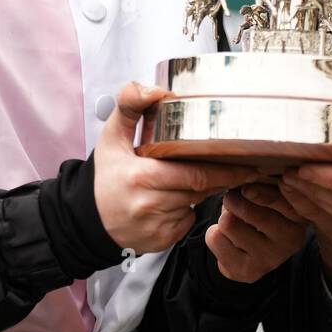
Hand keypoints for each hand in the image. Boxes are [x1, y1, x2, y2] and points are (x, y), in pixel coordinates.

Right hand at [94, 82, 259, 253]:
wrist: (88, 218)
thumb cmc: (106, 175)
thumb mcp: (112, 135)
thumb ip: (130, 104)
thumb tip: (155, 90)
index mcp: (140, 176)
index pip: (194, 174)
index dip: (223, 169)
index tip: (244, 162)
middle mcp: (149, 204)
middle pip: (200, 189)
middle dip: (223, 179)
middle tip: (243, 169)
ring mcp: (156, 226)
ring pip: (195, 204)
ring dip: (203, 191)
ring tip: (200, 178)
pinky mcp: (160, 241)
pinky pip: (187, 222)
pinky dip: (189, 209)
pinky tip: (177, 198)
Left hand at [205, 182, 307, 283]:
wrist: (252, 255)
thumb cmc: (260, 212)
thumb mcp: (267, 195)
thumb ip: (262, 183)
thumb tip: (244, 173)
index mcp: (300, 215)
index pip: (279, 198)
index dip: (258, 189)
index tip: (245, 184)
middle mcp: (290, 239)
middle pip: (247, 209)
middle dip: (232, 199)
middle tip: (231, 198)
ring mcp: (270, 258)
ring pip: (229, 223)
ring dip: (223, 218)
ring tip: (231, 221)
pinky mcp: (248, 272)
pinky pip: (215, 240)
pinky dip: (213, 234)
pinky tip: (226, 238)